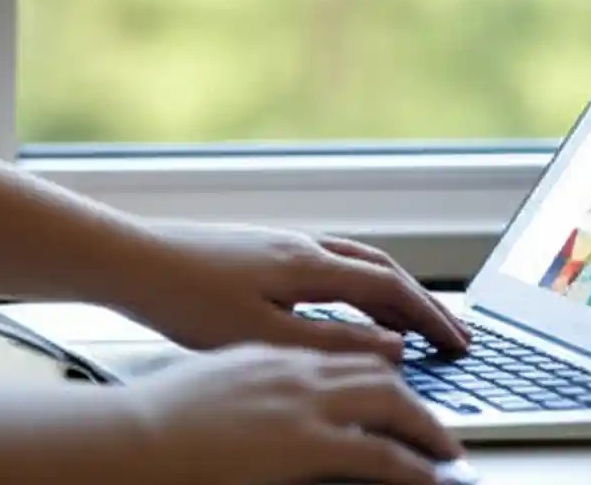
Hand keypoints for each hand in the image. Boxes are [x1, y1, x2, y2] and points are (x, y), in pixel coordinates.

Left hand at [119, 222, 469, 359]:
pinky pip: (331, 263)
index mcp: (311, 265)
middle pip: (383, 268)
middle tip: (449, 334)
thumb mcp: (264, 336)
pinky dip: (358, 285)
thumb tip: (393, 348)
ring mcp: (283, 243)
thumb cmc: (186, 300)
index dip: (432, 318)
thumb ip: (334, 343)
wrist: (131, 260)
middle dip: (422, 302)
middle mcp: (304, 245)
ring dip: (391, 291)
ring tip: (409, 323)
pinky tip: (345, 306)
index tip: (460, 344)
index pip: (392, 290)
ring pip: (357, 262)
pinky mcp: (262, 249)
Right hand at [130, 344, 462, 484]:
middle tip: (436, 423)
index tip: (396, 390)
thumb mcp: (213, 386)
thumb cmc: (156, 420)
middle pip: (378, 371)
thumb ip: (250, 388)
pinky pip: (382, 453)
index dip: (379, 372)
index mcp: (273, 355)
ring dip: (426, 426)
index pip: (343, 357)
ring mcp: (305, 403)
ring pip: (392, 402)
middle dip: (414, 397)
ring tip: (446, 449)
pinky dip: (416, 464)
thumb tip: (264, 408)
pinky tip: (432, 477)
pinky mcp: (307, 442)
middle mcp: (297, 370)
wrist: (133, 436)